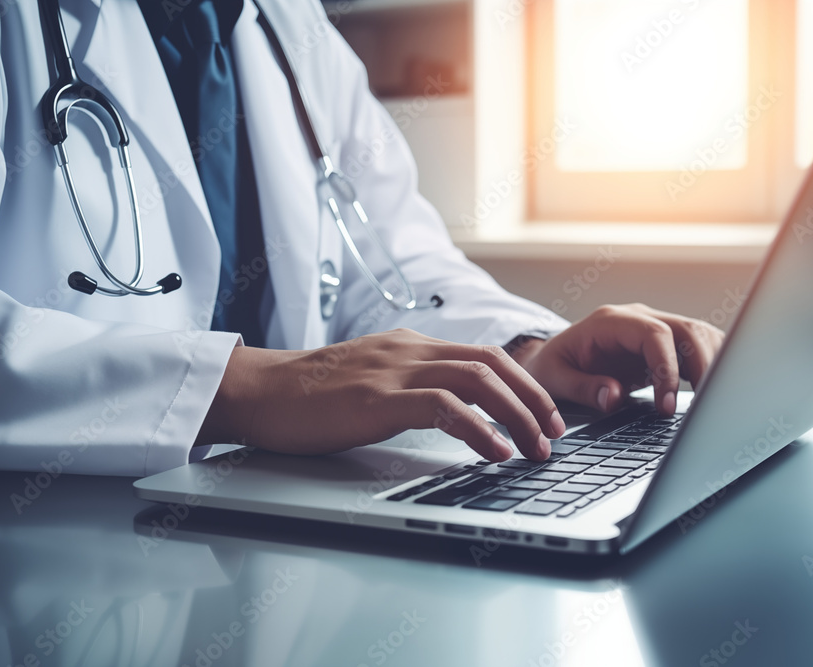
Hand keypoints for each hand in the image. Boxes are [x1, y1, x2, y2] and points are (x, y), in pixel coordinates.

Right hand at [197, 329, 566, 461]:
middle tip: (554, 435)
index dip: (524, 384)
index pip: (485, 355)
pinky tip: (495, 453)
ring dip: (518, 416)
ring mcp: (395, 371)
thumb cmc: (307, 394)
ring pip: (479, 380)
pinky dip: (480, 430)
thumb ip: (408, 385)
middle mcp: (410, 350)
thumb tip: (447, 409)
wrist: (258, 390)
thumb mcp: (370, 379)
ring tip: (535, 449)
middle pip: (494, 363)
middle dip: (534, 399)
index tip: (544, 415)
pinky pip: (445, 407)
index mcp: (411, 346)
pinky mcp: (379, 398)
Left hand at [513, 304, 724, 416]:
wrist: (551, 358)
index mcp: (610, 322)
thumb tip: (613, 396)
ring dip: (713, 364)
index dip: (668, 368)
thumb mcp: (554, 379)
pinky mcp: (663, 343)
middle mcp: (636, 319)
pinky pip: (697, 346)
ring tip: (713, 403)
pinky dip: (711, 364)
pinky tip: (713, 391)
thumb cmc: (551, 367)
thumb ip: (582, 387)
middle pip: (686, 330)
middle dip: (702, 367)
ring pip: (698, 334)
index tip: (667, 406)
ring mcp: (652, 327)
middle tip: (703, 407)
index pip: (655, 335)